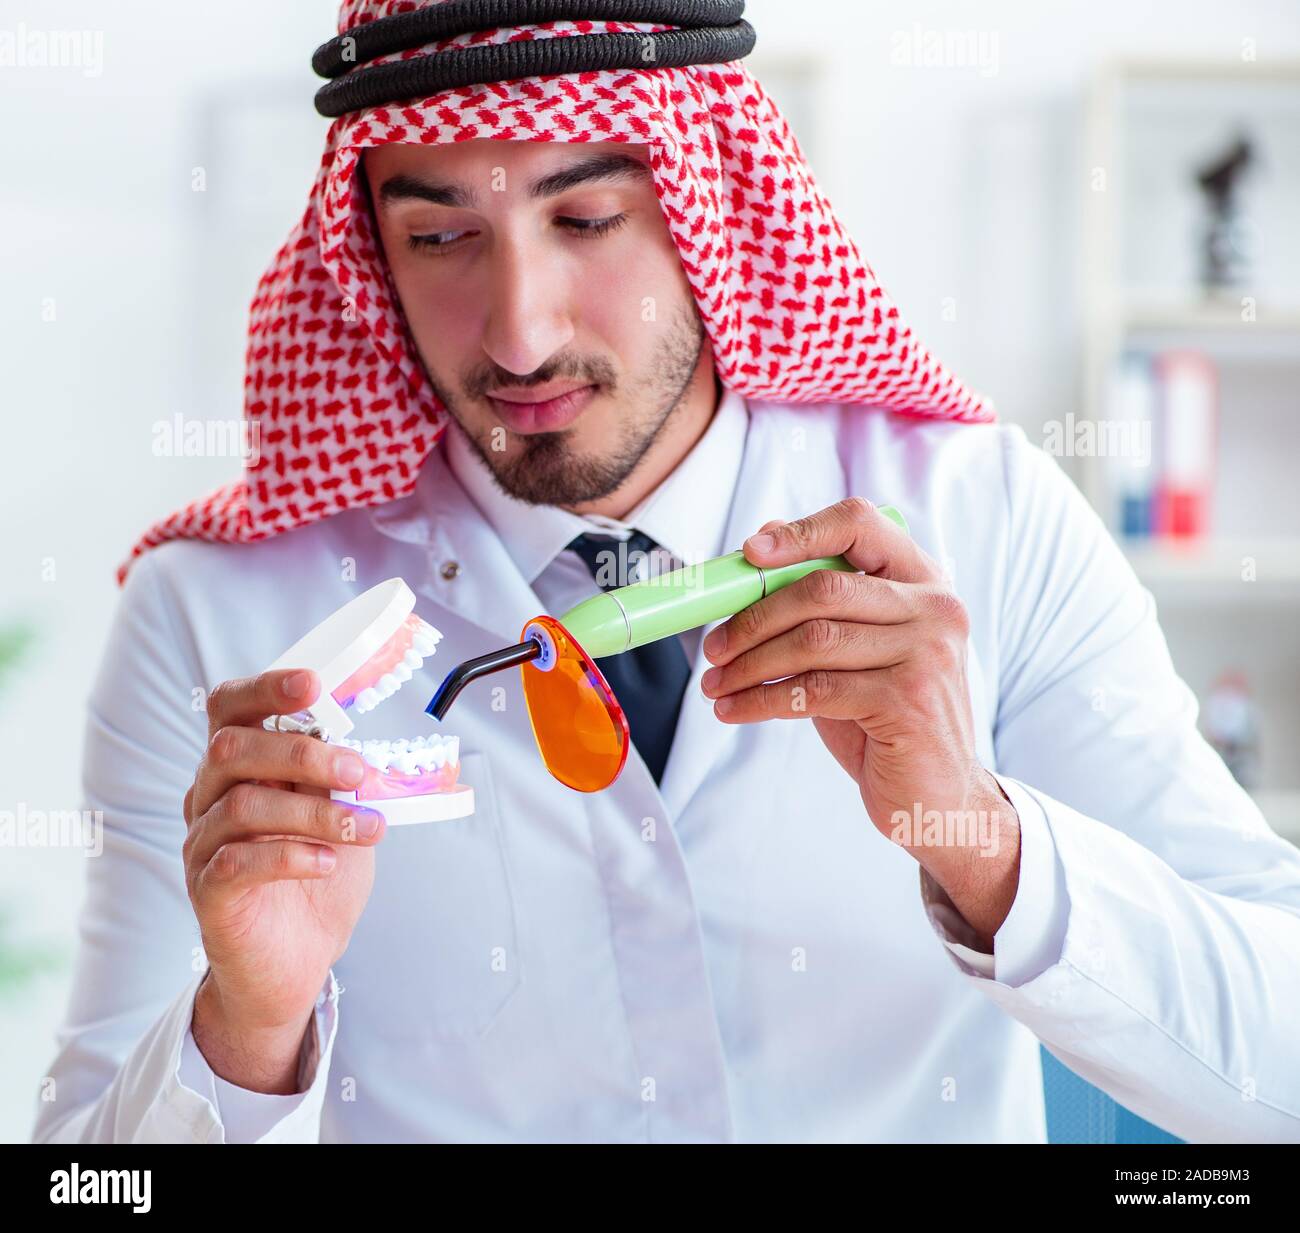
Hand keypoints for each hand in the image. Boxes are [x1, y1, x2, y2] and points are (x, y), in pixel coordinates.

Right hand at [183, 669, 384, 1091]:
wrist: (296, 962)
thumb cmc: (319, 876)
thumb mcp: (341, 816)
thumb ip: (342, 780)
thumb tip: (366, 748)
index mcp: (241, 767)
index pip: (229, 708)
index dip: (265, 689)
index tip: (313, 685)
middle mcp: (209, 797)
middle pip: (232, 749)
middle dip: (303, 753)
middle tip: (359, 773)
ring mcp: (202, 844)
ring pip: (243, 805)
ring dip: (315, 812)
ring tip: (367, 828)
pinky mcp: (206, 890)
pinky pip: (237, 860)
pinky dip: (291, 855)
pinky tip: (328, 863)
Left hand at [700, 498, 1018, 942]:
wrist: (937, 798)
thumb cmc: (887, 720)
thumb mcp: (857, 654)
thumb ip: (822, 605)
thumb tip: (759, 545)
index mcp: (924, 582)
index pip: (861, 525)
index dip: (800, 532)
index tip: (749, 552)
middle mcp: (935, 608)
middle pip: (822, 589)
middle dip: (754, 617)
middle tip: (715, 646)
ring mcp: (928, 653)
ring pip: (812, 640)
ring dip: (749, 663)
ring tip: (717, 684)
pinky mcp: (907, 700)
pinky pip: (813, 690)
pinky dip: (761, 699)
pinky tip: (736, 710)